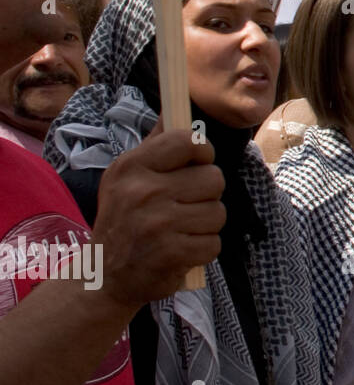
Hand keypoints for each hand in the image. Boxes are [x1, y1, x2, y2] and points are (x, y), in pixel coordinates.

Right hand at [93, 127, 226, 311]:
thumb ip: (156, 144)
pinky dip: (202, 250)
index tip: (196, 165)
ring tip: (179, 230)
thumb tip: (173, 107)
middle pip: (214, 178)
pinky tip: (180, 252)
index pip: (189, 141)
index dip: (202, 153)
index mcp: (132, 167)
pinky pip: (214, 243)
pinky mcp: (171, 253)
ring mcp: (157, 223)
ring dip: (205, 225)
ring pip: (218, 212)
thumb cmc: (125, 220)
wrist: (104, 277)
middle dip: (206, 194)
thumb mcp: (128, 177)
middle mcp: (143, 192)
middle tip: (183, 206)